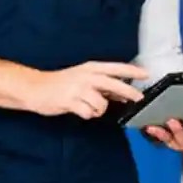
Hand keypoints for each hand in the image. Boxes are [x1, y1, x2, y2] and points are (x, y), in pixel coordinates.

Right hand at [29, 62, 147, 119]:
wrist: (35, 87)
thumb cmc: (60, 83)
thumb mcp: (82, 79)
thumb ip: (102, 86)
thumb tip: (123, 94)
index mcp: (90, 68)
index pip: (115, 68)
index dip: (132, 70)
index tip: (147, 74)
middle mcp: (86, 77)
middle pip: (114, 84)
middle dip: (129, 92)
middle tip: (139, 99)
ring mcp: (79, 89)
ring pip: (102, 104)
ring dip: (98, 110)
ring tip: (87, 107)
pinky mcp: (71, 101)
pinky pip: (89, 113)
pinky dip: (86, 115)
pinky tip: (78, 110)